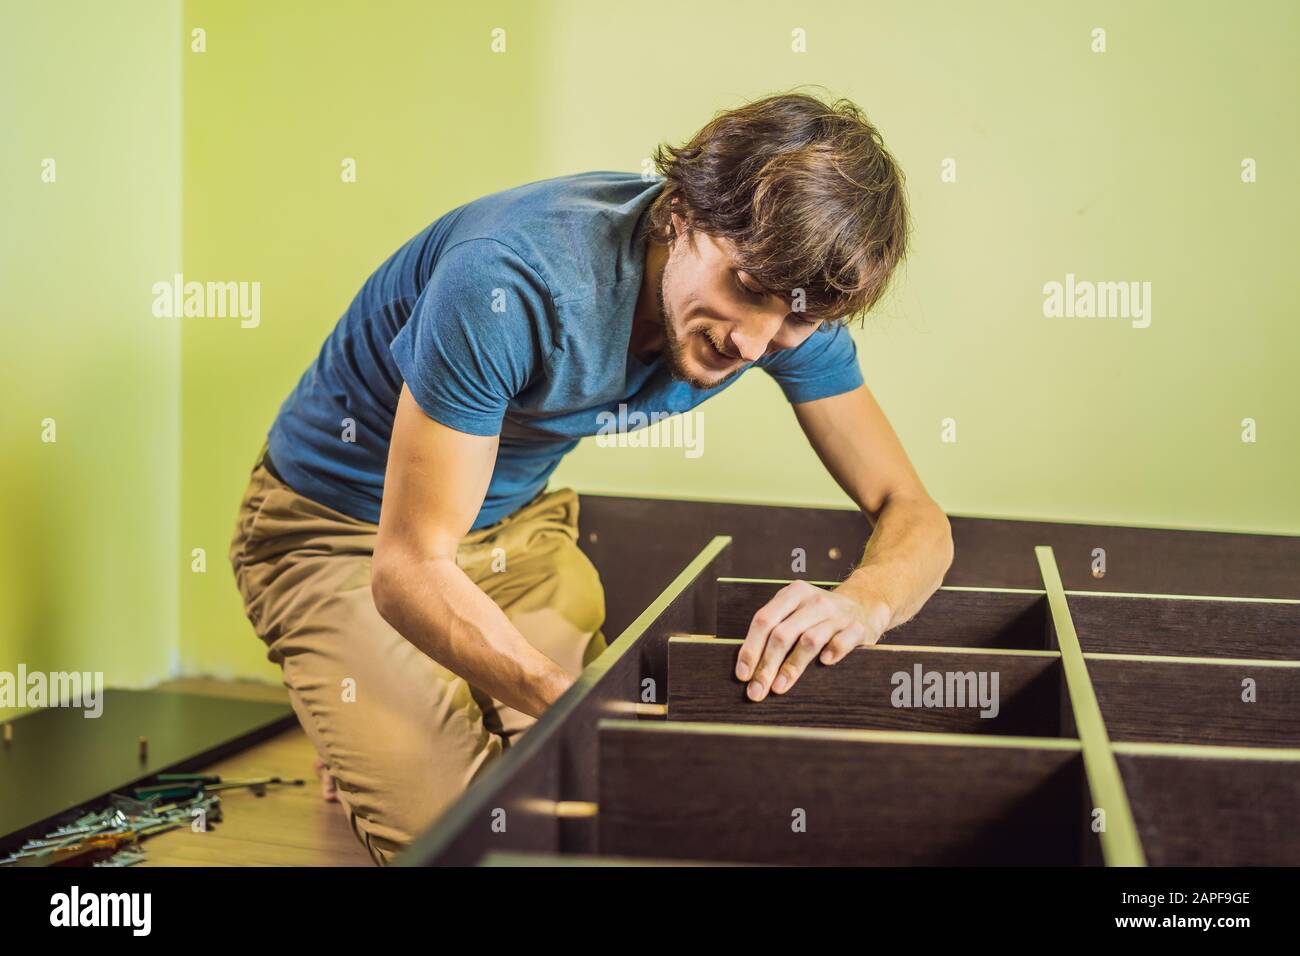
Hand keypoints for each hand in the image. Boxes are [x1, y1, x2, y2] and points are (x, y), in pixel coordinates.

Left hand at [734, 580, 889, 700]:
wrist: (865, 604)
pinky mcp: (857, 627)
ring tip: (779, 688)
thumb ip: (774, 630)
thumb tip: (748, 668)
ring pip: (809, 640)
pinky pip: (842, 642)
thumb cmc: (820, 615)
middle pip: (783, 634)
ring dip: (792, 667)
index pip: (764, 620)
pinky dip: (832, 652)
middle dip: (767, 665)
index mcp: (793, 594)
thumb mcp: (796, 611)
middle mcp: (814, 601)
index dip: (751, 649)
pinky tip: (824, 664)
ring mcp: (837, 613)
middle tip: (757, 690)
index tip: (743, 674)